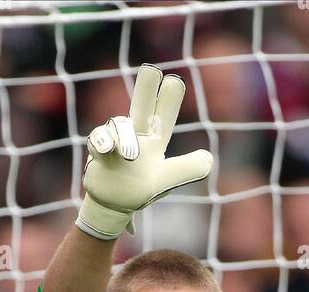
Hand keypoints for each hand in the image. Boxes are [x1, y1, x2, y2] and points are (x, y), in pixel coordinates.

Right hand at [76, 64, 212, 239]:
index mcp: (155, 139)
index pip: (164, 115)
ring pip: (120, 125)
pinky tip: (105, 149)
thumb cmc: (141, 189)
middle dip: (147, 87)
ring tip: (129, 156)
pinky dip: (102, 141)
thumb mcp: (167, 179)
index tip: (174, 81)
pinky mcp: (99, 150)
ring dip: (124, 137)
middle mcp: (136, 134)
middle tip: (151, 70)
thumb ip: (187, 169)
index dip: (169, 99)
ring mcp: (116, 140)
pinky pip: (98, 138)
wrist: (113, 203)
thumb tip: (209, 159)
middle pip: (141, 105)